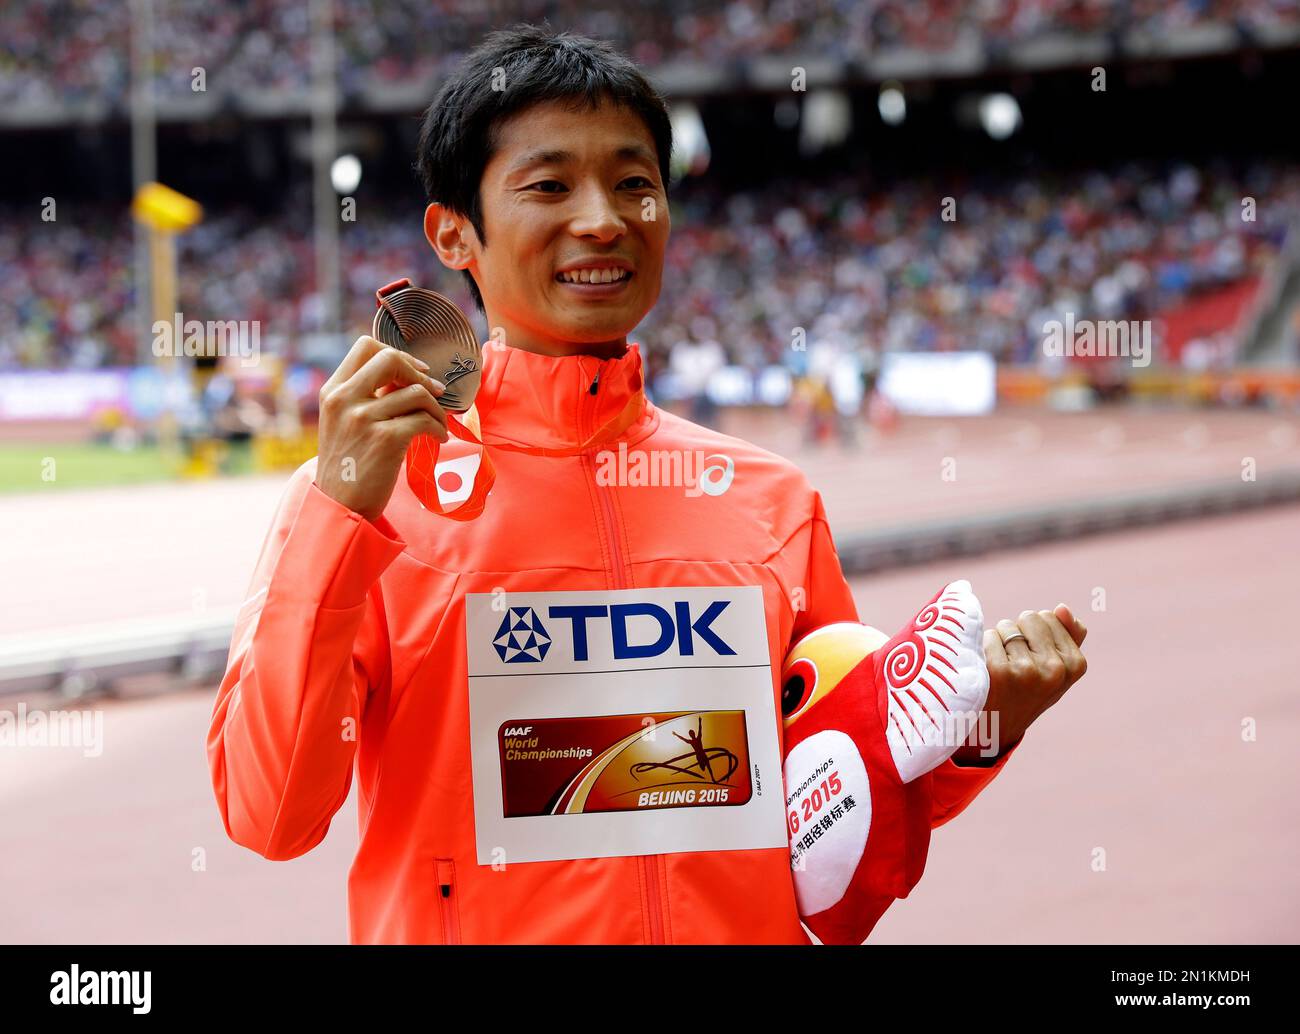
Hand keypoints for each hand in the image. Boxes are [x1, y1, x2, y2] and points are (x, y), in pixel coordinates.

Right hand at [314, 336, 449, 521]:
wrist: (342, 505)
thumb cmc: (349, 464)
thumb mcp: (342, 422)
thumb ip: (364, 396)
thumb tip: (407, 374)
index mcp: (333, 392)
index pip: (366, 346)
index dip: (397, 353)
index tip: (414, 372)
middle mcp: (344, 400)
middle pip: (390, 358)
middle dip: (419, 372)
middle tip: (433, 392)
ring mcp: (364, 419)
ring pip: (416, 392)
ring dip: (437, 408)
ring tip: (439, 424)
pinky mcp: (386, 439)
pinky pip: (425, 419)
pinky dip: (439, 428)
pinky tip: (438, 439)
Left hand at [952, 604, 1087, 763]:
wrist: (995, 727)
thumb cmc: (1025, 691)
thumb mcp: (1056, 669)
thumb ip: (1068, 636)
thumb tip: (1062, 607)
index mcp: (1075, 664)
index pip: (1049, 615)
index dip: (1035, 633)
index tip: (1033, 658)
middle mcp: (1056, 668)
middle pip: (1029, 617)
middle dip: (1018, 633)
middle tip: (1015, 663)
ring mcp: (1028, 671)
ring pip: (1006, 627)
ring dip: (998, 641)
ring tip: (1001, 668)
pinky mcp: (1000, 672)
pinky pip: (988, 636)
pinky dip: (982, 648)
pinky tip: (986, 671)